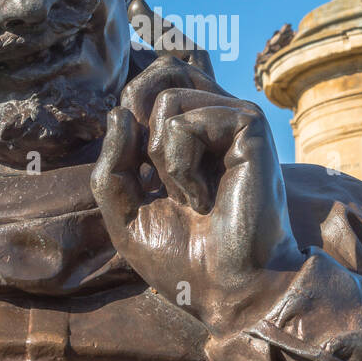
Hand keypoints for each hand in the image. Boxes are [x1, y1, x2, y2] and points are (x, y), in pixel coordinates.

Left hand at [92, 59, 304, 334]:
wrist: (229, 289)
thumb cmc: (185, 259)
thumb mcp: (126, 212)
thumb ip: (112, 164)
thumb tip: (119, 112)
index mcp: (192, 135)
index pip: (156, 81)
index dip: (132, 111)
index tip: (142, 173)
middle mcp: (215, 121)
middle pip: (164, 71)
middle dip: (141, 121)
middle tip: (155, 174)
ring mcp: (233, 121)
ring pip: (167, 100)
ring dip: (162, 158)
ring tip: (191, 196)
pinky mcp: (249, 126)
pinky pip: (186, 122)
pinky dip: (181, 166)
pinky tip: (205, 197)